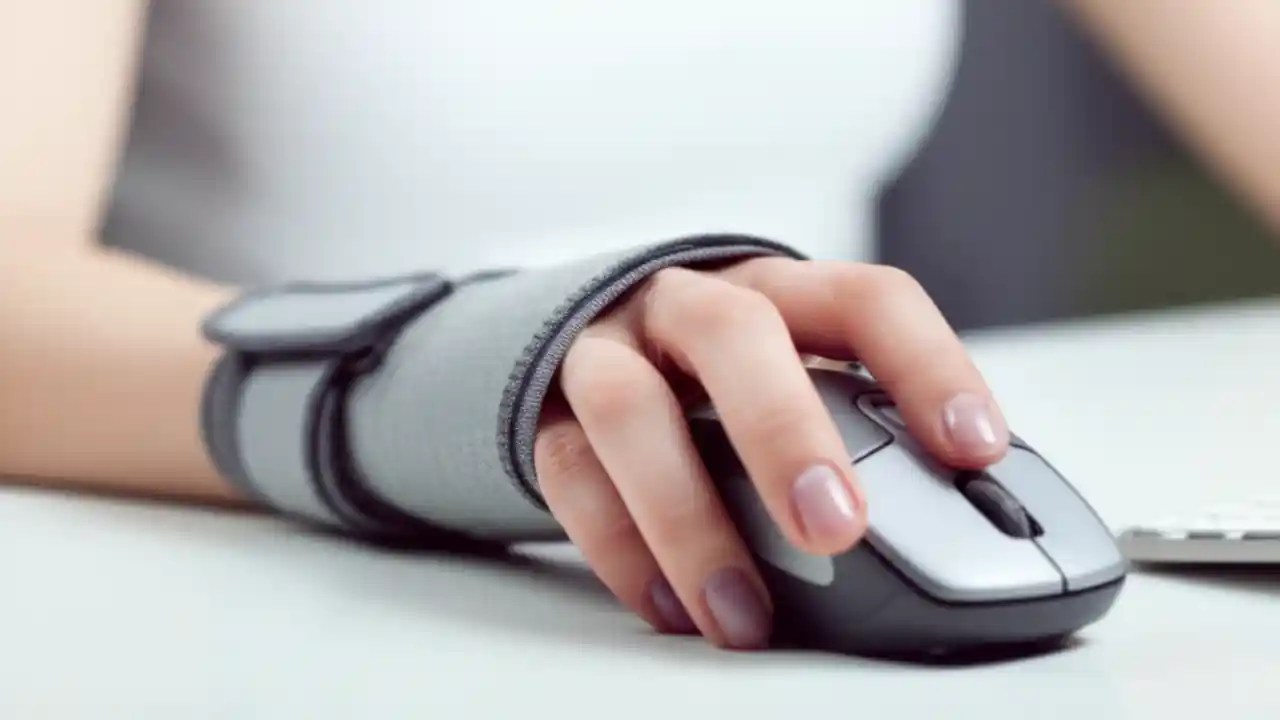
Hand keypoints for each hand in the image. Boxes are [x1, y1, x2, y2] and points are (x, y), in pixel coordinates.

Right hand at [533, 257, 1008, 648]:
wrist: (585, 341)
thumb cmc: (718, 376)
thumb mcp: (790, 374)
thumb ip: (851, 424)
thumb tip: (939, 527)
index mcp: (777, 290)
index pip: (862, 299)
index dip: (925, 365)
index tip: (974, 449)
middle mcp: (688, 303)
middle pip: (734, 333)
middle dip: (784, 431)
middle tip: (834, 528)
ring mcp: (607, 350)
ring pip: (629, 406)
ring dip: (686, 513)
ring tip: (739, 613)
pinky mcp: (546, 412)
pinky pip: (570, 475)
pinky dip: (622, 550)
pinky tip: (671, 608)